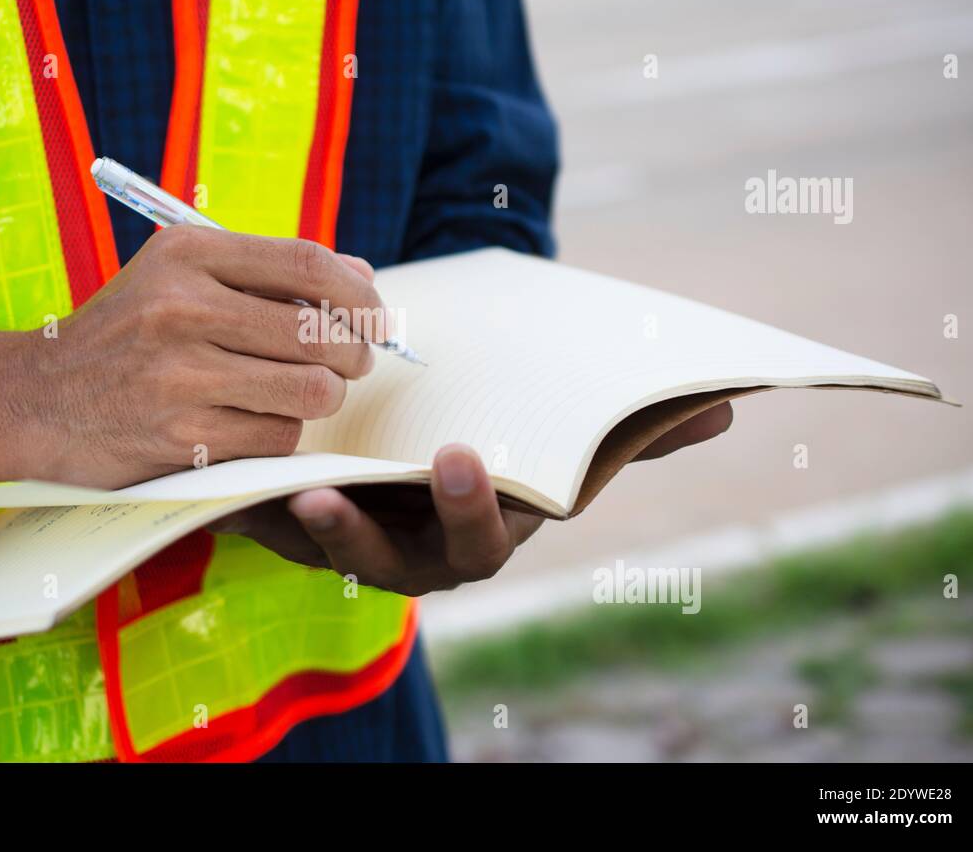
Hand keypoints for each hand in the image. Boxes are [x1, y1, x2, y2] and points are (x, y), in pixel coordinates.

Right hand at [15, 226, 382, 487]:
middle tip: (349, 363)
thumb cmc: (125, 335)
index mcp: (187, 255)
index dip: (360, 294)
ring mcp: (180, 376)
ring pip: (312, 391)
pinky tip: (251, 423)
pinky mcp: (182, 437)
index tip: (376, 316)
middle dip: (355, 353)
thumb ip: (268, 273)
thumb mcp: (179, 278)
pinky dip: (280, 434)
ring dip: (319, 398)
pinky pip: (279, 438)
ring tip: (298, 393)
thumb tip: (364, 278)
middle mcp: (183, 308)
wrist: (33, 400)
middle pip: (322, 333)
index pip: (308, 263)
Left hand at [213, 402, 732, 594]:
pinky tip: (244, 470)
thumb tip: (728, 408)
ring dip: (317, 527)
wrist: (408, 427)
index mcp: (474, 528)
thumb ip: (627, 432)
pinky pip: (277, 521)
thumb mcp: (549, 430)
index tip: (458, 457)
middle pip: (400, 563)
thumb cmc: (483, 435)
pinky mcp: (296, 522)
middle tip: (358, 482)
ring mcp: (353, 539)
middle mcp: (412, 548)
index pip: (481, 535)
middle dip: (376, 531)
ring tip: (301, 489)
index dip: (470, 507)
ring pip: (331, 550)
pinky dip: (262, 502)